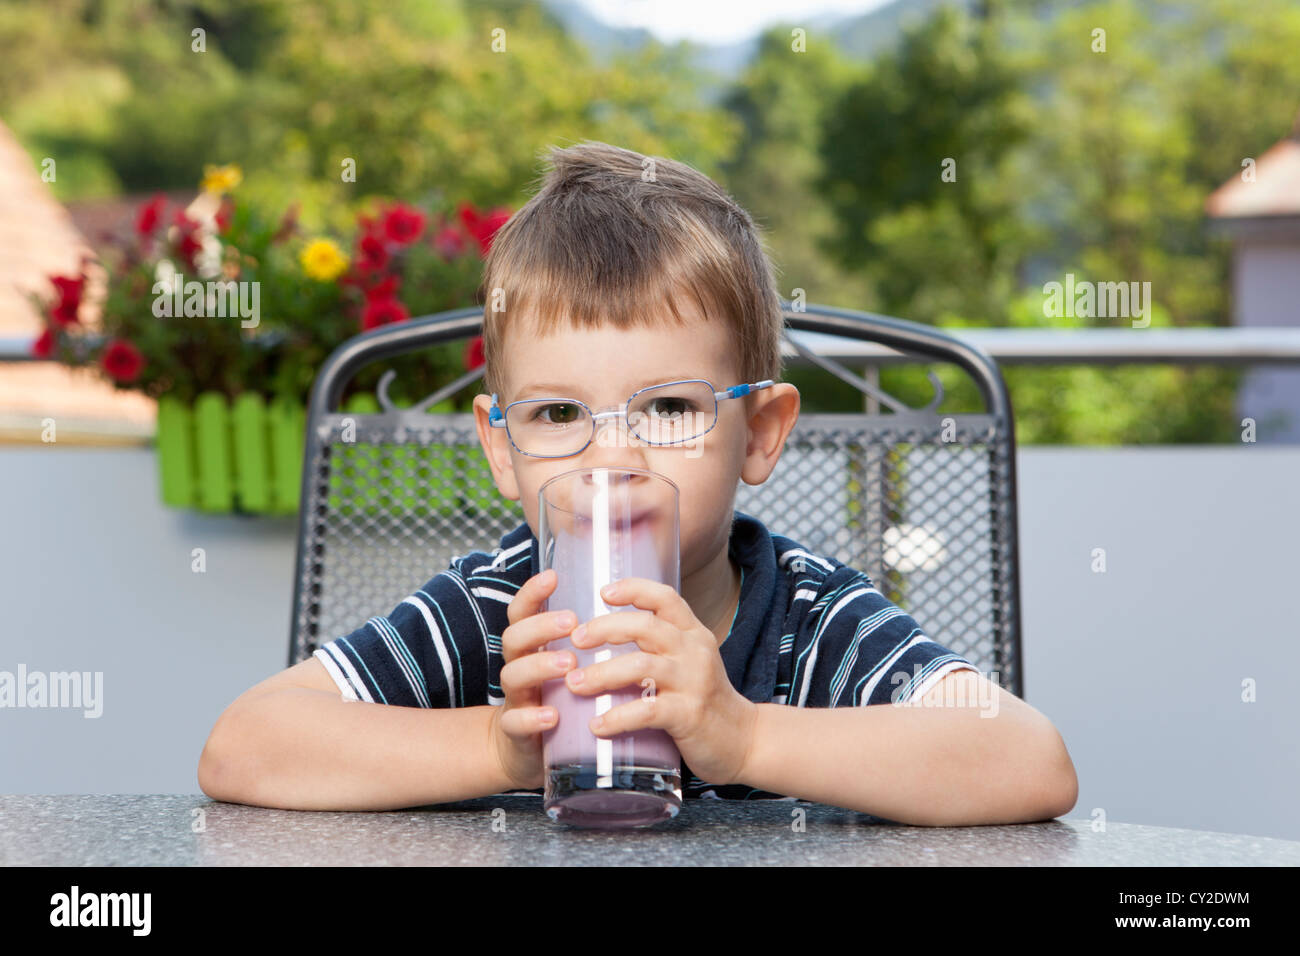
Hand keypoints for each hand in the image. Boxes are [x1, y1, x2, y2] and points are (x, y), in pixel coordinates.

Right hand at [489, 568, 579, 790]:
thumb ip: (589, 641)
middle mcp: (519, 668)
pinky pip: (515, 723)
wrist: (528, 754)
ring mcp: (516, 700)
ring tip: (569, 663)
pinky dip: (532, 718)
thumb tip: (631, 605)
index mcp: (533, 649)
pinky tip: (552, 716)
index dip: (532, 592)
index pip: (524, 613)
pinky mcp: (516, 733)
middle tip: (571, 622)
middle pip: (514, 638)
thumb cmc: (560, 700)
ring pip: (513, 676)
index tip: (553, 575)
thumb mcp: (571, 667)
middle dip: (541, 626)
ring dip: (540, 667)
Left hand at [564, 577, 758, 786]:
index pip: (665, 598)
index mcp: (693, 634)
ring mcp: (694, 682)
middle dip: (605, 628)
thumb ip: (659, 647)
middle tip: (575, 639)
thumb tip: (603, 637)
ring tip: (574, 684)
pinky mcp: (689, 715)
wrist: (745, 740)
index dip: (634, 589)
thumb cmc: (705, 700)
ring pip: (641, 666)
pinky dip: (617, 717)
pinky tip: (597, 724)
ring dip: (601, 674)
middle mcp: (695, 652)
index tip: (604, 592)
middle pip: (646, 626)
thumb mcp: (690, 662)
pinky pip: (647, 710)